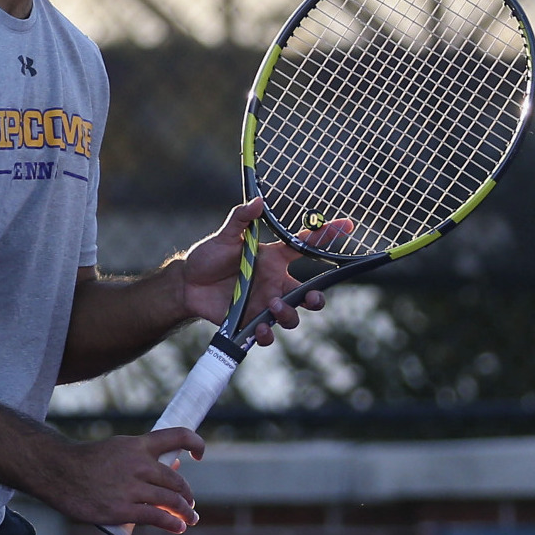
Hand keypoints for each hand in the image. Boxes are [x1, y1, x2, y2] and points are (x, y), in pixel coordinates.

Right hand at [34, 429, 204, 533]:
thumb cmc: (85, 462)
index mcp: (138, 445)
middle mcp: (139, 464)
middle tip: (189, 505)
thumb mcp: (116, 449)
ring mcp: (131, 488)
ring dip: (185, 512)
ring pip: (170, 500)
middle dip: (187, 495)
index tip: (199, 455)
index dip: (195, 443)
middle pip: (177, 481)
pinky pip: (156, 517)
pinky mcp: (122, 509)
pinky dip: (172, 523)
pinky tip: (178, 527)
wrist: (57, 471)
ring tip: (190, 519)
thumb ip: (139, 458)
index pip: (178, 436)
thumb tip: (167, 466)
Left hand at [177, 198, 351, 345]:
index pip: (305, 246)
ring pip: (292, 316)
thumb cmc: (208, 256)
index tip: (347, 224)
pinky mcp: (251, 322)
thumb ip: (241, 218)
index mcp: (274, 259)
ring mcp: (265, 304)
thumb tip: (257, 200)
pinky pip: (268, 334)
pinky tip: (259, 328)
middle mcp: (275, 283)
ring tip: (274, 306)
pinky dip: (268, 334)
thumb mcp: (225, 236)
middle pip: (308, 294)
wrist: (186, 284)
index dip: (327, 235)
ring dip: (289, 315)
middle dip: (317, 299)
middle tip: (312, 298)